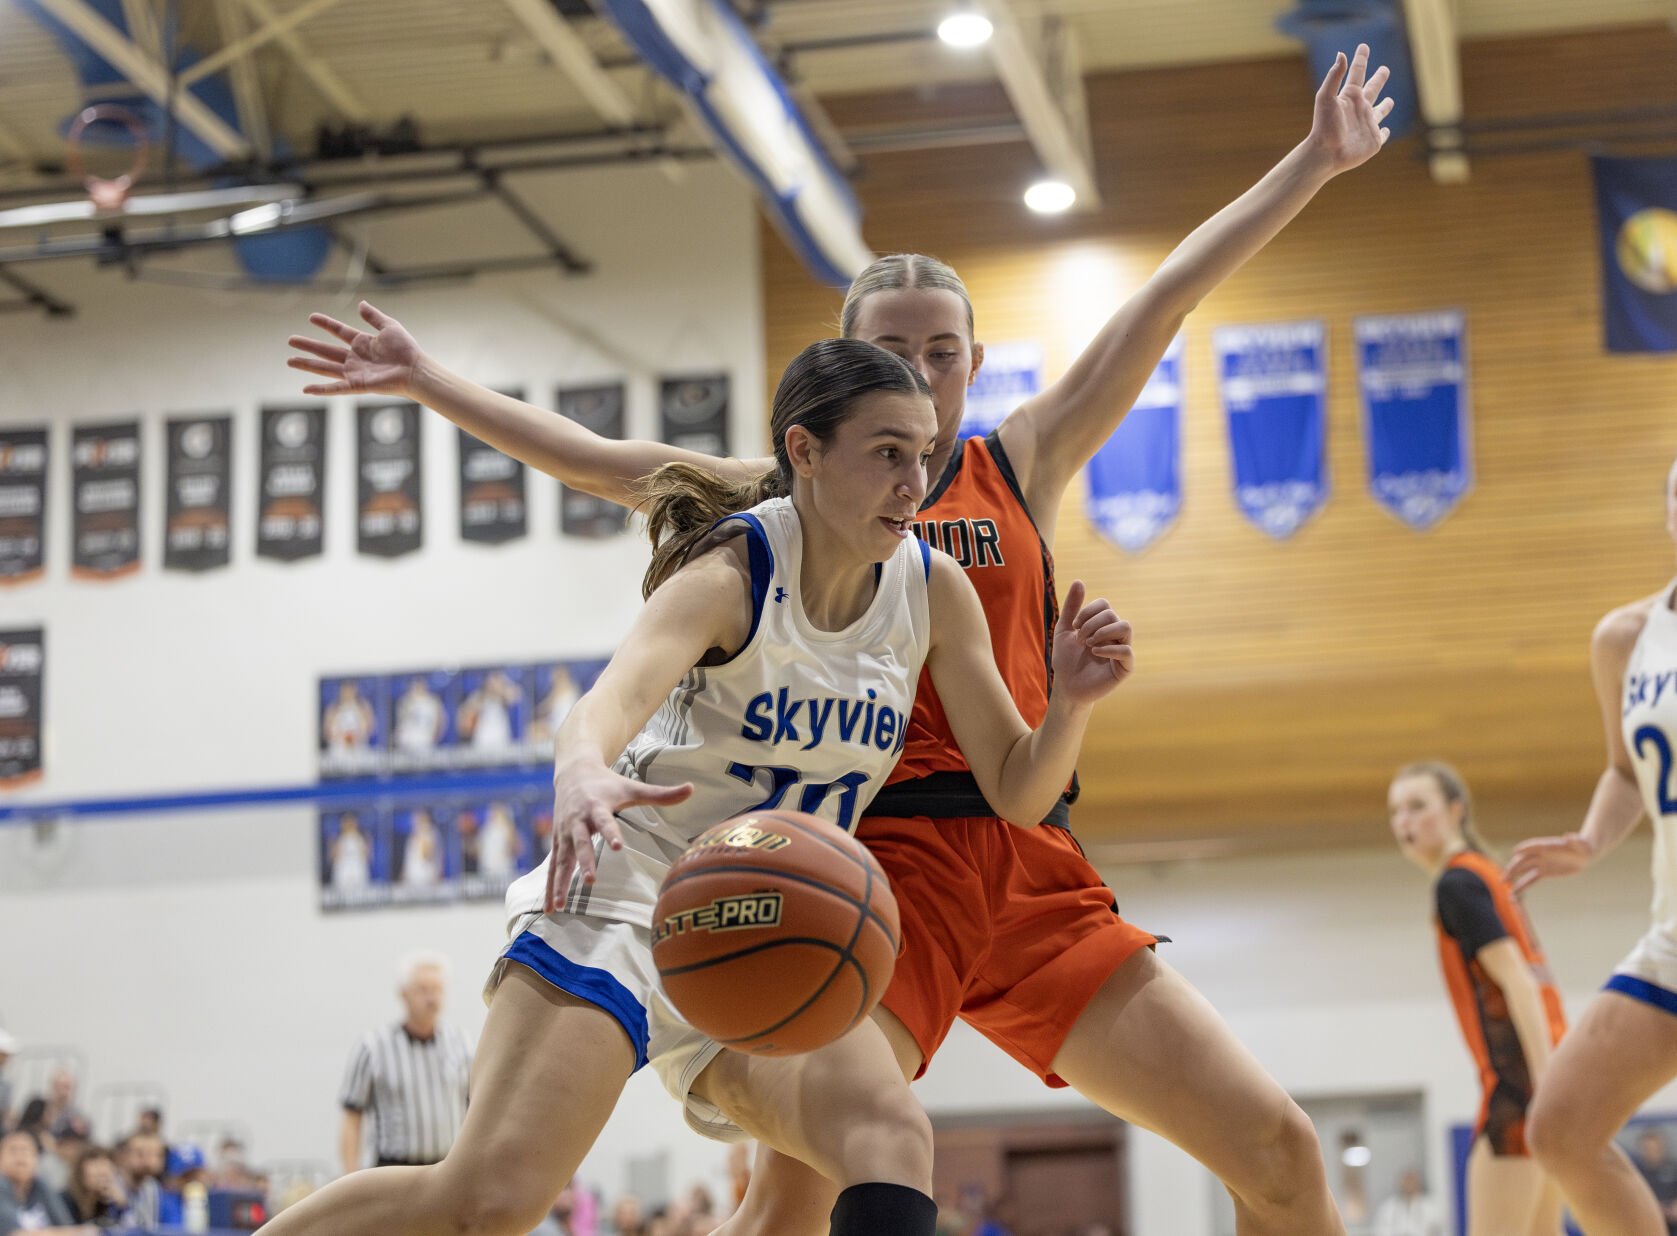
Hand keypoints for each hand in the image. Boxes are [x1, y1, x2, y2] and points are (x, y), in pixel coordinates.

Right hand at [287, 301, 422, 396]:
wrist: (415, 369)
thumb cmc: (406, 349)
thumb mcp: (389, 327)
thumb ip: (373, 317)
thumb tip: (361, 304)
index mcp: (362, 343)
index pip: (338, 331)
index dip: (325, 324)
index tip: (311, 317)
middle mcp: (355, 358)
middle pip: (326, 351)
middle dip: (308, 346)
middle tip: (291, 340)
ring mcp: (354, 372)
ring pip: (325, 368)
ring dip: (307, 365)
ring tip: (289, 360)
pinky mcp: (357, 385)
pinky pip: (336, 388)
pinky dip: (321, 389)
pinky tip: (305, 389)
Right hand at [545, 762, 692, 910]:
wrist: (573, 772)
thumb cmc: (607, 783)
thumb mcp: (632, 786)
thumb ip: (660, 793)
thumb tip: (693, 789)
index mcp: (596, 806)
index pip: (605, 820)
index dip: (611, 832)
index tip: (618, 846)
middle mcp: (577, 821)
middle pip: (580, 843)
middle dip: (584, 862)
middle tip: (590, 881)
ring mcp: (564, 833)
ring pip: (561, 860)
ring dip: (560, 883)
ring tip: (561, 906)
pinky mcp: (558, 843)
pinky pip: (552, 867)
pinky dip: (550, 887)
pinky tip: (551, 908)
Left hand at [1051, 580, 1133, 704]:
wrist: (1066, 686)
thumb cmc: (1066, 659)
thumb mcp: (1064, 630)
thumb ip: (1071, 607)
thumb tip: (1079, 581)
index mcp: (1103, 625)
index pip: (1105, 605)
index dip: (1089, 611)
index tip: (1074, 626)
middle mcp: (1115, 635)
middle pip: (1112, 615)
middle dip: (1092, 624)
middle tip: (1080, 639)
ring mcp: (1122, 650)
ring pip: (1126, 627)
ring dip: (1104, 632)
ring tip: (1089, 644)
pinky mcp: (1125, 667)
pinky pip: (1127, 651)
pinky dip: (1110, 649)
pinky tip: (1094, 652)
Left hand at [1305, 43, 1394, 171]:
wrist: (1325, 153)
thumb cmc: (1324, 125)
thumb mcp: (1326, 97)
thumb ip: (1334, 76)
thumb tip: (1342, 54)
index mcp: (1349, 97)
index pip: (1357, 73)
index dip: (1361, 59)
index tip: (1363, 46)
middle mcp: (1359, 109)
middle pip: (1372, 90)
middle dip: (1379, 79)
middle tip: (1384, 69)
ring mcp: (1367, 125)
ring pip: (1379, 112)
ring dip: (1385, 106)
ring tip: (1390, 100)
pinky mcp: (1373, 141)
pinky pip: (1381, 135)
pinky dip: (1384, 132)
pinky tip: (1385, 130)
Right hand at [1506, 832, 1595, 892]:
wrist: (1583, 855)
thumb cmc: (1583, 847)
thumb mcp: (1581, 844)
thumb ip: (1575, 840)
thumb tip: (1568, 836)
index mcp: (1547, 846)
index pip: (1533, 846)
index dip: (1526, 848)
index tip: (1516, 851)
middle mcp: (1540, 854)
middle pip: (1524, 860)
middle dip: (1514, 867)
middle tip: (1505, 875)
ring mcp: (1540, 863)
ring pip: (1523, 870)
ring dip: (1513, 875)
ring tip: (1503, 882)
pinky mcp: (1543, 872)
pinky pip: (1530, 879)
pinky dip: (1522, 885)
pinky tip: (1514, 893)